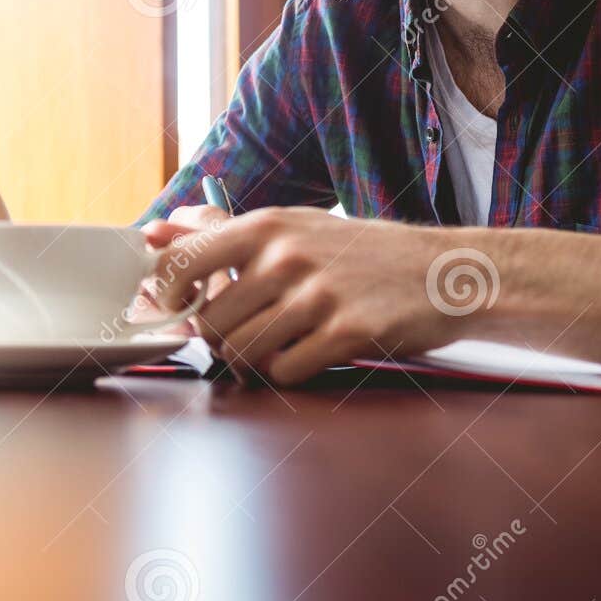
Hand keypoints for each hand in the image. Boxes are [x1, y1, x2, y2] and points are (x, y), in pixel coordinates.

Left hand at [149, 206, 466, 385]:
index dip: (169, 296)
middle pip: (210, 323)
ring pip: (242, 352)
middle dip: (219, 342)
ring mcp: (317, 295)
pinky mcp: (346, 333)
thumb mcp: (291, 226)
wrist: (444, 271)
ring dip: (250, 363)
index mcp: (266, 225)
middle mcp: (286, 256)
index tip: (182, 309)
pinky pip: (284, 372)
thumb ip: (220, 231)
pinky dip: (287, 374)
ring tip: (275, 350)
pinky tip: (308, 355)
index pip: (182, 263)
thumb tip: (156, 232)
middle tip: (243, 339)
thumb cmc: (359, 252)